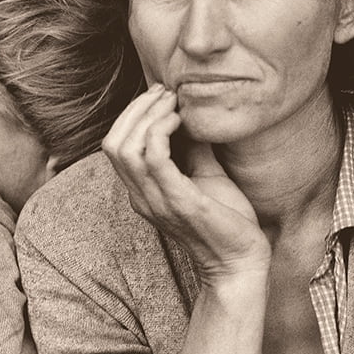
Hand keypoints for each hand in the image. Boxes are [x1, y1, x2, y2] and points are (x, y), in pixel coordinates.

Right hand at [102, 84, 269, 280]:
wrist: (241, 261)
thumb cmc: (226, 221)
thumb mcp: (205, 175)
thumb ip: (192, 148)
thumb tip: (192, 114)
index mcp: (143, 192)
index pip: (115, 146)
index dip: (132, 115)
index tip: (161, 96)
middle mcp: (141, 197)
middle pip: (113, 143)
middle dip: (136, 109)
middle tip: (165, 93)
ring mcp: (156, 201)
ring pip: (125, 147)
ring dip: (148, 115)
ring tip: (173, 103)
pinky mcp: (178, 202)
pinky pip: (153, 158)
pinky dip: (161, 131)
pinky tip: (181, 121)